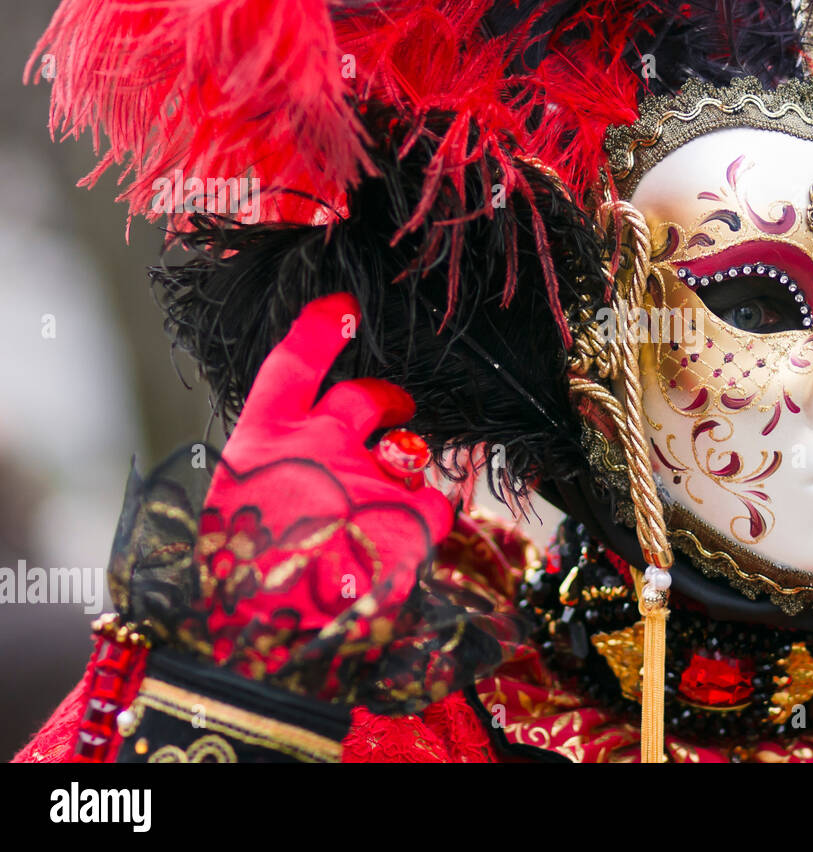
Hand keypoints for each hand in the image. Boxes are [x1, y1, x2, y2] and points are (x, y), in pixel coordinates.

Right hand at [195, 293, 452, 695]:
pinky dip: (424, 521)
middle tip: (394, 411)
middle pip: (366, 398)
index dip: (319, 330)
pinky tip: (400, 548)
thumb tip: (306, 456)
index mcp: (261, 442)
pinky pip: (433, 501)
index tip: (342, 310)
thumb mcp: (231, 510)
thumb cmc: (240, 584)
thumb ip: (272, 470)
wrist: (262, 650)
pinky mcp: (411, 512)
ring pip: (407, 453)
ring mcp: (368, 474)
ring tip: (384, 509)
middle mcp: (318, 444)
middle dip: (386, 400)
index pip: (293, 365)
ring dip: (403, 470)